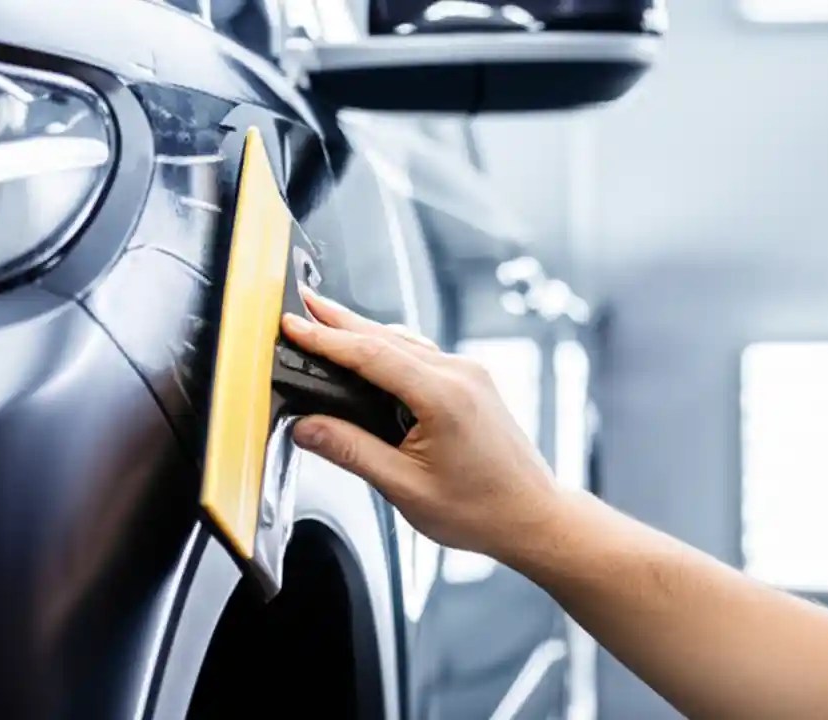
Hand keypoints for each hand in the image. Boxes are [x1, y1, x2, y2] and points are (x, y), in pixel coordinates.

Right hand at [282, 290, 561, 559]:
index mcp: (443, 396)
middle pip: (386, 337)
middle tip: (302, 303)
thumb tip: (306, 427)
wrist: (532, 516)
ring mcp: (468, 374)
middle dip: (339, 319)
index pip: (371, 355)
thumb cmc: (481, 509)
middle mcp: (459, 374)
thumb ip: (351, 451)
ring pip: (403, 342)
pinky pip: (420, 354)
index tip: (294, 325)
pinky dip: (387, 347)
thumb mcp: (405, 487)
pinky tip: (369, 349)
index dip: (326, 337)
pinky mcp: (470, 382)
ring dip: (362, 331)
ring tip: (325, 320)